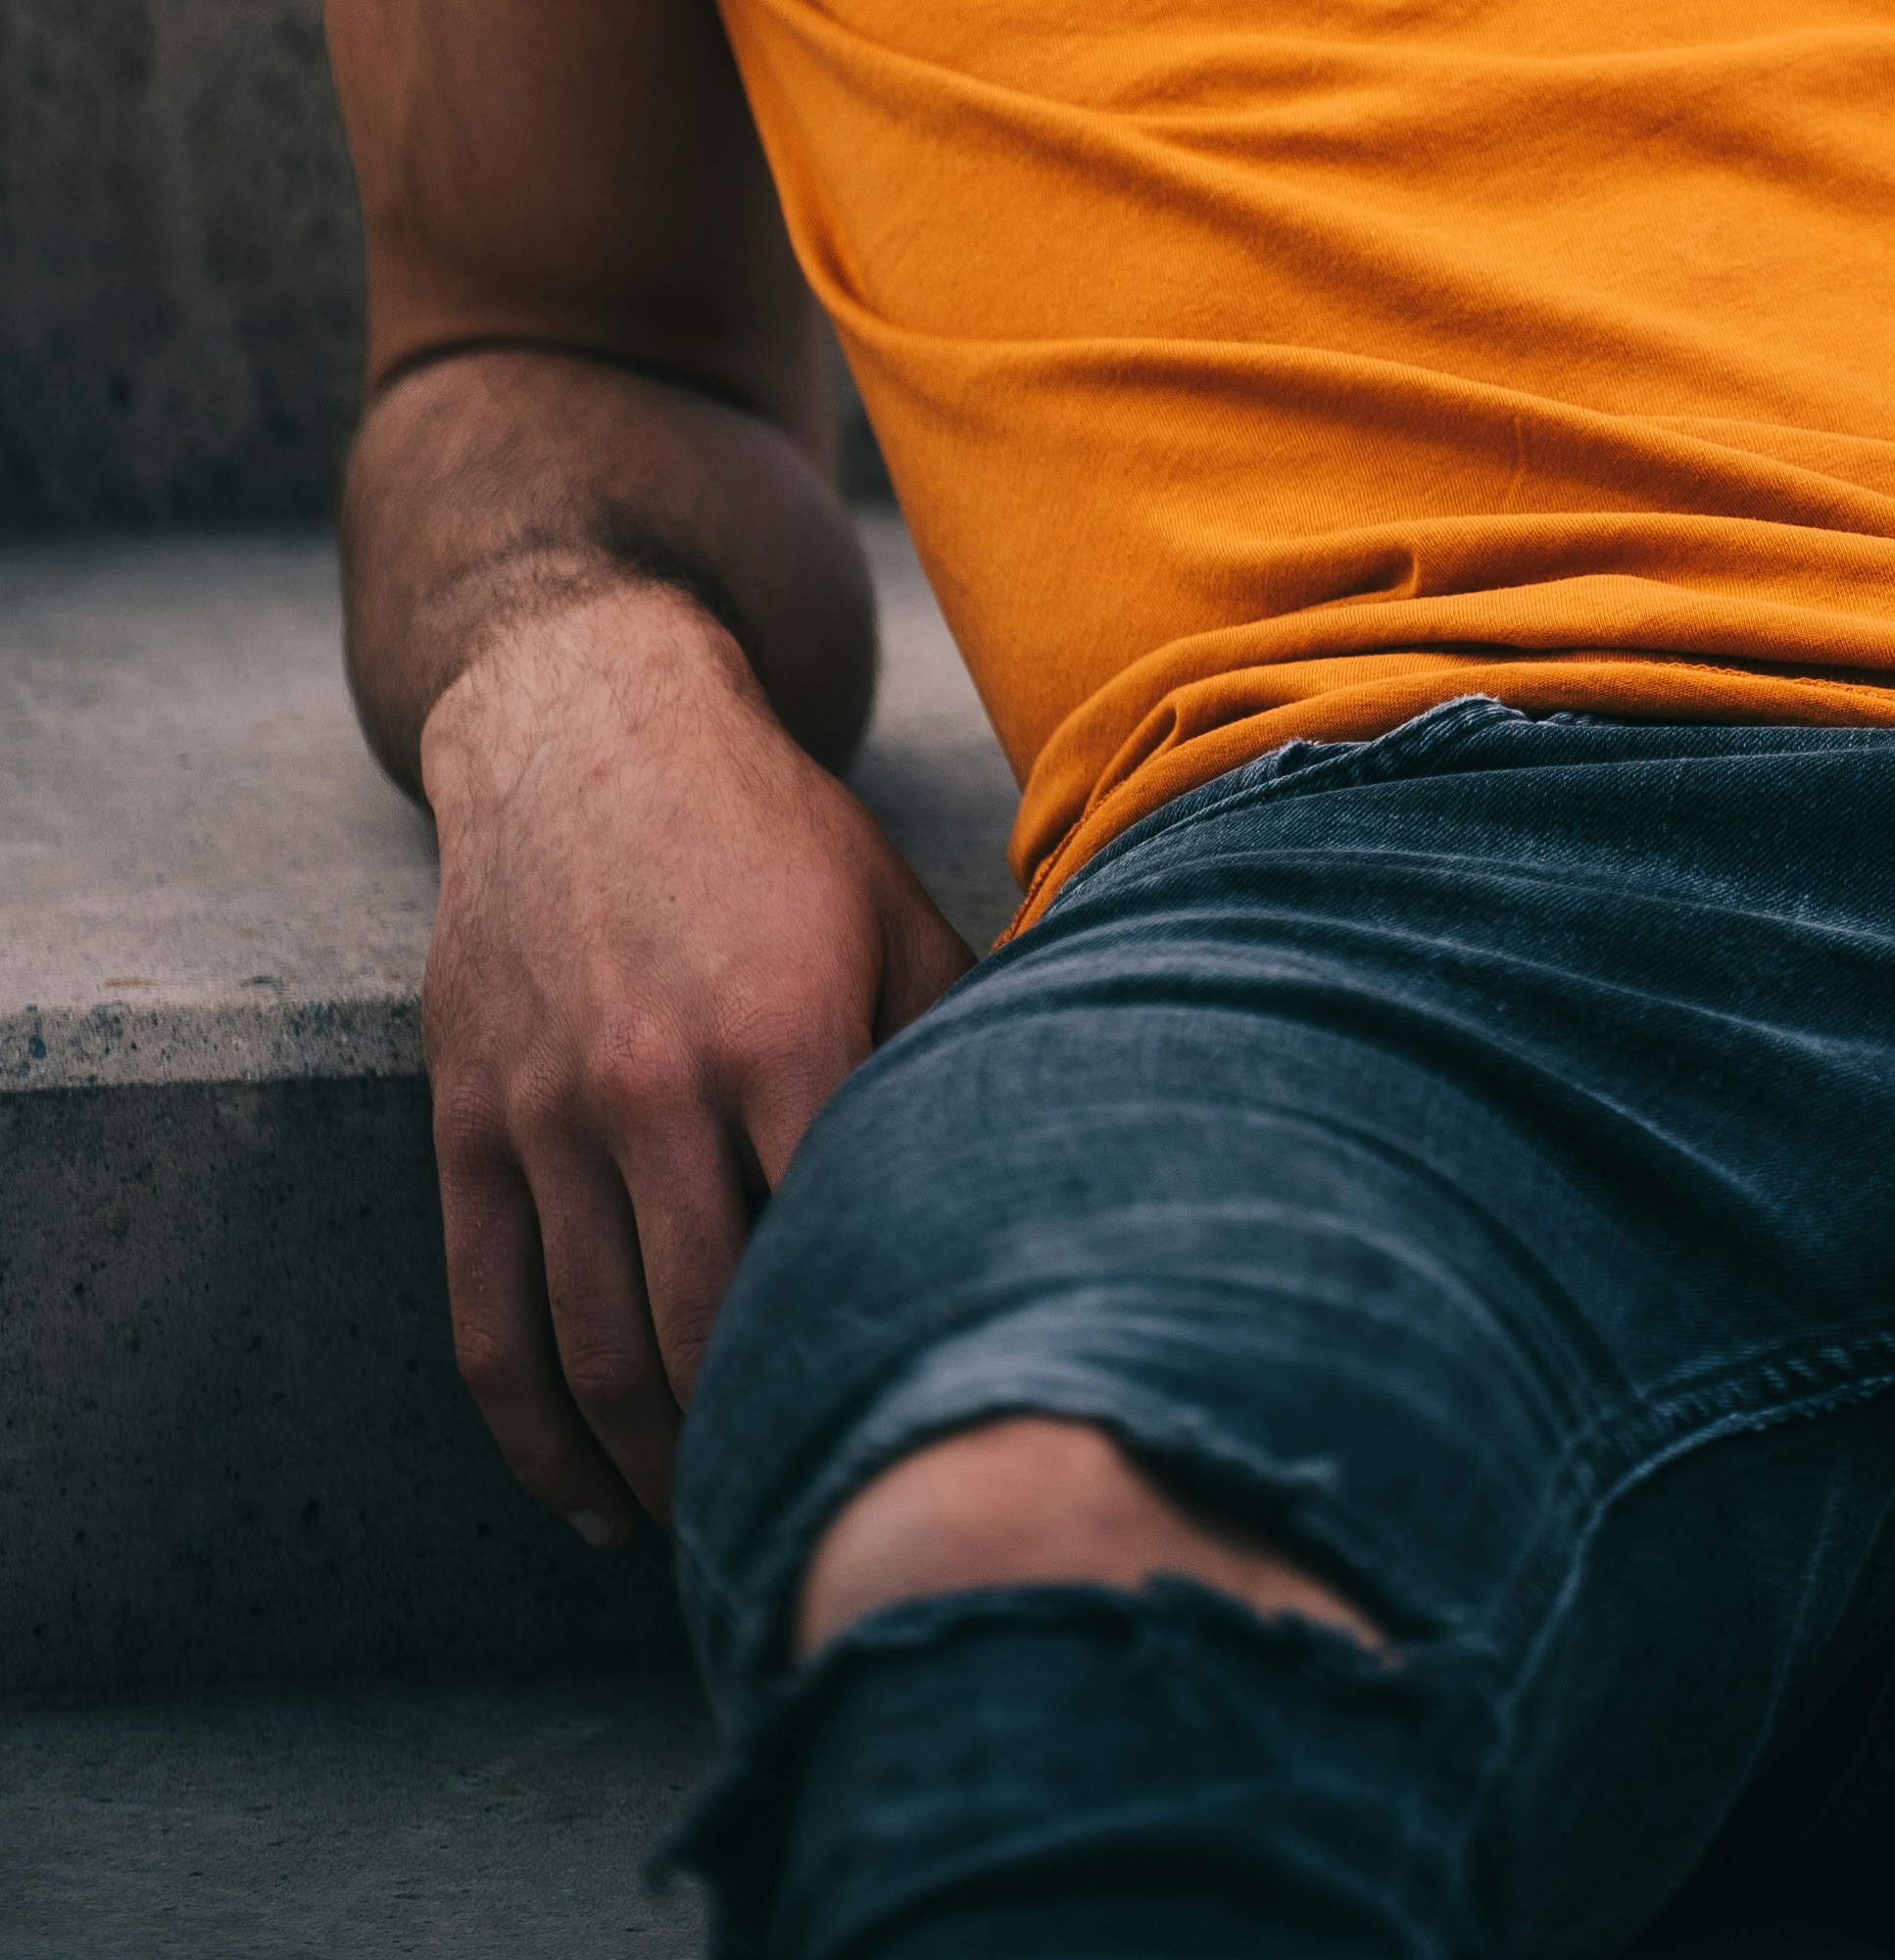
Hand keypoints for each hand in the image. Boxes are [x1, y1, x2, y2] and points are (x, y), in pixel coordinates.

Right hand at [416, 572, 973, 1539]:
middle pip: (702, 1334)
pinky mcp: (467, 1127)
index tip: (920, 1438)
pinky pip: (488, 1324)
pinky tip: (588, 1502)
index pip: (832, 1247)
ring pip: (591, 1354)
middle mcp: (656, 1085)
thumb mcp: (893, 909)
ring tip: (713, 1526)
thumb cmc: (774, 832)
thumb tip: (1067, 1150)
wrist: (586, 729)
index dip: (868, 1355)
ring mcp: (547, 1115)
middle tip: (810, 1513)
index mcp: (787, 1032)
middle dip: (751, 1447)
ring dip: (649, 1467)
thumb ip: (963, 1033)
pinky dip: (531, 1440)